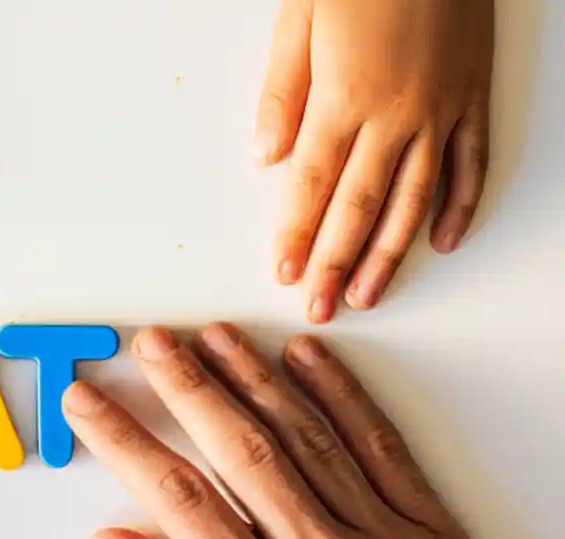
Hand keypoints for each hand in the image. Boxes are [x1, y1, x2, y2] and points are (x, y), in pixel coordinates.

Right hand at [64, 325, 547, 538]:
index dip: (124, 441)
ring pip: (308, 436)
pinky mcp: (439, 536)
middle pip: (240, 450)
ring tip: (214, 337)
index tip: (90, 405)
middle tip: (151, 345)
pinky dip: (344, 396)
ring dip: (255, 378)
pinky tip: (310, 360)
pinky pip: (384, 448)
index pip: (178, 498)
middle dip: (187, 387)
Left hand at [256, 0, 493, 321]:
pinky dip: (460, 207)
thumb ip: (280, 93)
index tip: (285, 276)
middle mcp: (397, 113)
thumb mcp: (298, 20)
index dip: (298, 236)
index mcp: (344, 96)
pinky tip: (442, 244)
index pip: (313, 186)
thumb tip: (264, 157)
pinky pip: (471, 164)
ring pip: (415, 198)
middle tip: (321, 309)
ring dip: (390, 254)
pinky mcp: (474, 96)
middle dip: (337, 264)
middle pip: (360, 206)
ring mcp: (442, 108)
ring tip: (369, 296)